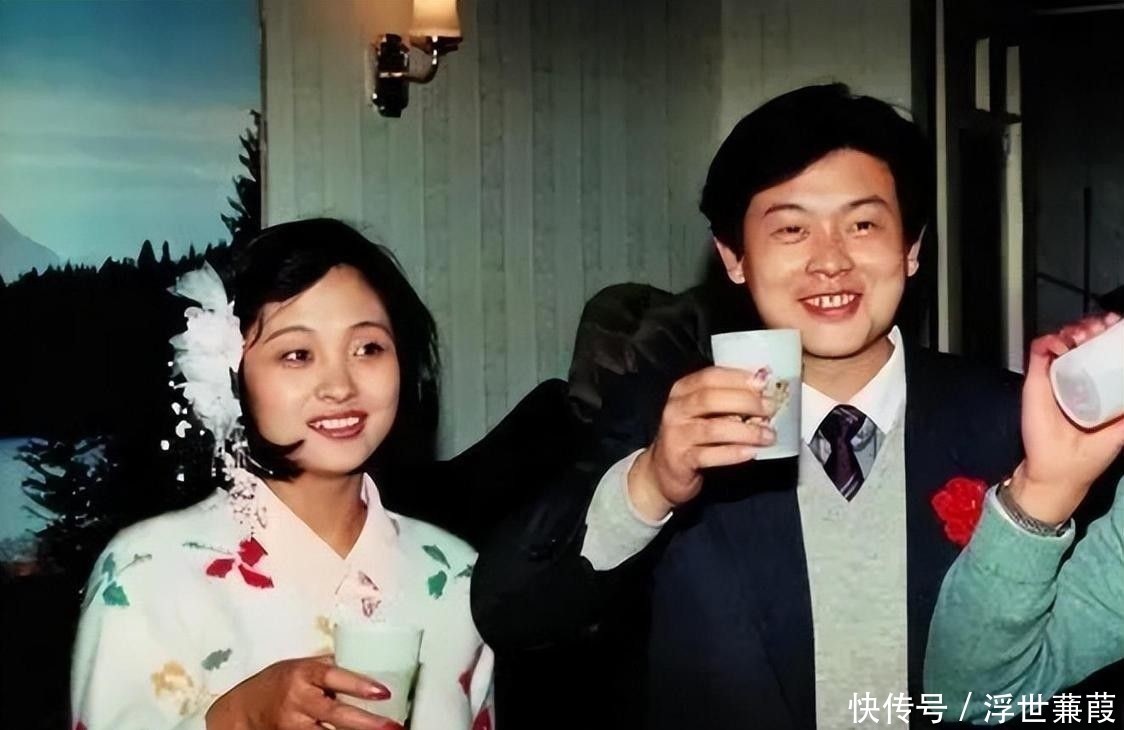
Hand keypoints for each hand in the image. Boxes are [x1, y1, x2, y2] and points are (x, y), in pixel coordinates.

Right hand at [205, 656, 401, 729]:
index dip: (358, 685)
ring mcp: (294, 725)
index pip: (333, 677)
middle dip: (367, 723)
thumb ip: (329, 666)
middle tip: (394, 726)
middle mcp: (298, 700)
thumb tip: (366, 657)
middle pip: (336, 714)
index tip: (383, 692)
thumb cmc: (277, 682)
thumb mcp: (300, 665)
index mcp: (303, 673)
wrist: (243, 710)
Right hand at [628, 366, 778, 520]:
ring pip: (713, 428)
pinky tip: (752, 452)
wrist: (664, 471)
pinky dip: (734, 453)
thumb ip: (726, 399)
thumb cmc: (692, 436)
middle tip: (770, 409)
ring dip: (746, 431)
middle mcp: (675, 410)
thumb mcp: (702, 412)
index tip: (764, 383)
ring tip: (768, 435)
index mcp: (682, 391)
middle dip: (745, 402)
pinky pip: (710, 455)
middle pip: (710, 399)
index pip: (709, 376)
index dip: (737, 378)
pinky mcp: (680, 460)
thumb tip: (763, 389)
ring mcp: (676, 435)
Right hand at [1013, 312, 1123, 523]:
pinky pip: (1038, 352)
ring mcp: (1052, 378)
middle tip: (1102, 327)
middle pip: (1082, 342)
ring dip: (1074, 330)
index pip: (1102, 352)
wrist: (1051, 474)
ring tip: (1085, 334)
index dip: (1109, 336)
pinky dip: (1048, 341)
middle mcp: (1073, 378)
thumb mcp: (1119, 435)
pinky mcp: (1034, 382)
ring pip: (1062, 341)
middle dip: (1093, 327)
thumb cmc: (1083, 458)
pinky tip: (1061, 342)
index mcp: (1094, 387)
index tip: (1115, 327)